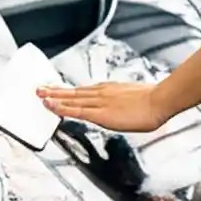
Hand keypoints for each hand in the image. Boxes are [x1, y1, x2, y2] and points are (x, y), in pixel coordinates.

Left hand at [36, 82, 172, 132]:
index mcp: (111, 90)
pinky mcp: (99, 113)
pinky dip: (61, 107)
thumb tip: (129, 106)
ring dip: (54, 96)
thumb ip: (128, 102)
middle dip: (57, 90)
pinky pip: (75, 110)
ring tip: (40, 95)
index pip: (86, 90)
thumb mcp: (138, 98)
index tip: (61, 90)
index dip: (71, 91)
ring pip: (71, 98)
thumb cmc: (155, 102)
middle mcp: (102, 92)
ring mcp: (99, 101)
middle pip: (74, 91)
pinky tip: (51, 106)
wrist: (160, 101)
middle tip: (42, 88)